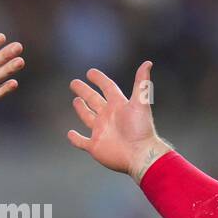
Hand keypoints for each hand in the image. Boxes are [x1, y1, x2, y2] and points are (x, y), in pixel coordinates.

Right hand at [67, 62, 171, 181]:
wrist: (140, 154)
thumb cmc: (141, 129)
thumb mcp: (140, 103)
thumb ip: (142, 83)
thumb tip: (148, 62)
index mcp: (119, 105)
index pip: (108, 88)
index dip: (99, 79)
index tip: (90, 72)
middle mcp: (109, 117)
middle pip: (94, 100)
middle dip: (84, 91)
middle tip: (74, 83)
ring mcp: (101, 131)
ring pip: (88, 117)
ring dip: (81, 109)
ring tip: (76, 101)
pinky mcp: (95, 146)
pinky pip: (81, 142)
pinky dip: (75, 138)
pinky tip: (70, 133)